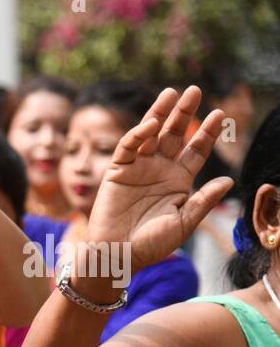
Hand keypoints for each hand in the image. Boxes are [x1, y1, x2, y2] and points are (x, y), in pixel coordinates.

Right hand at [86, 86, 233, 273]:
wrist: (117, 255)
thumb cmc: (151, 245)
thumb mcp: (184, 223)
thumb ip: (204, 201)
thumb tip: (228, 180)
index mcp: (178, 182)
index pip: (196, 150)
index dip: (207, 133)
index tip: (220, 115)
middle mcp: (159, 170)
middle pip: (175, 135)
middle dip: (184, 113)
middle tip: (195, 91)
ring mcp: (138, 169)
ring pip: (151, 134)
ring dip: (160, 113)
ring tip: (172, 93)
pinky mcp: (117, 171)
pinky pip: (128, 147)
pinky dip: (138, 134)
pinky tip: (152, 124)